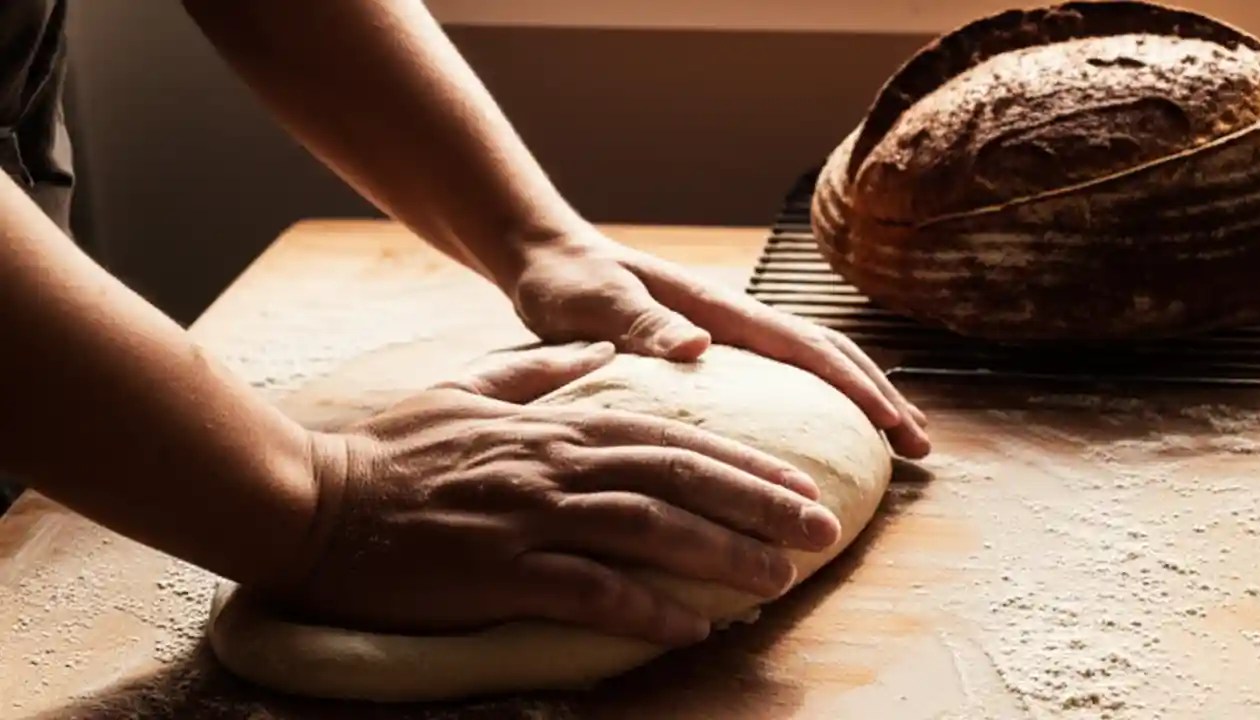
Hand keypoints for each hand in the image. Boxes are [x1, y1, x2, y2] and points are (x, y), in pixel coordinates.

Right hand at [275, 343, 841, 646]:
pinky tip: (689, 628)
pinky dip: (644, 610)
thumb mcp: (466, 390)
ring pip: (648, 530)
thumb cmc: (392, 450)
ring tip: (779, 581)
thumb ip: (537, 370)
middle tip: (821, 530)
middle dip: (758, 504)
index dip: (742, 462)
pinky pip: (587, 591)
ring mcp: (528, 517)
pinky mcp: (498, 570)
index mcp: (554, 427)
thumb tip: (597, 354)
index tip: (797, 484)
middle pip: (678, 477)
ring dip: (720, 556)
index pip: (670, 438)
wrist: (315, 501)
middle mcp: (554, 465)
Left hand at [511, 224, 930, 457]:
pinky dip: (820, 400)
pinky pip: (783, 376)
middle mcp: (734, 319)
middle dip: (878, 396)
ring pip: (812, 363)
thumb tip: (698, 346)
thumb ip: (640, 325)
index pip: (802, 347)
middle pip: (826, 354)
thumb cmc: (569, 284)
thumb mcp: (594, 305)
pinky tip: (827, 433)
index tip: (894, 424)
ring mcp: (729, 333)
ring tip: (899, 442)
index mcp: (717, 311)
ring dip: (860, 397)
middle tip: (921, 448)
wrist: (551, 260)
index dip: (853, 386)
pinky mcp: (715, 349)